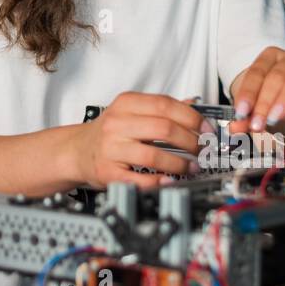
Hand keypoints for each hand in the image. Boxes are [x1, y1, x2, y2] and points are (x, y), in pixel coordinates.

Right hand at [69, 92, 211, 189]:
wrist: (77, 151)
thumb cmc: (109, 132)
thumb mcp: (131, 112)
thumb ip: (161, 108)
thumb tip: (195, 107)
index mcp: (126, 104)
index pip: (165, 105)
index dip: (192, 118)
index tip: (207, 130)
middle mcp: (116, 123)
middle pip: (163, 128)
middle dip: (191, 141)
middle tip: (203, 150)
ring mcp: (111, 148)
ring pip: (154, 155)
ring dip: (180, 164)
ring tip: (192, 167)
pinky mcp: (108, 172)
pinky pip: (141, 179)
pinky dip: (160, 181)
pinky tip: (171, 180)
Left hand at [228, 47, 284, 134]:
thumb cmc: (279, 112)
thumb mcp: (260, 117)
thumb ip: (247, 121)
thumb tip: (234, 127)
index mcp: (269, 60)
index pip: (257, 73)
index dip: (248, 93)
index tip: (241, 113)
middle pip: (276, 76)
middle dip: (264, 101)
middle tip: (257, 123)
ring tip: (276, 117)